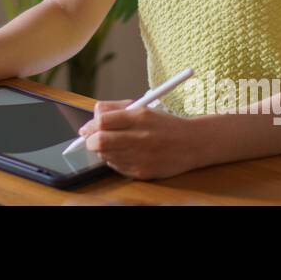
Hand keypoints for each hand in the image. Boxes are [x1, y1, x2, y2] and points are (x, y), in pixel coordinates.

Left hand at [78, 99, 199, 179]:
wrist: (192, 143)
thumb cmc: (163, 124)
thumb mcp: (141, 107)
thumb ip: (113, 109)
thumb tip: (89, 121)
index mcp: (140, 117)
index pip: (102, 121)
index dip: (90, 126)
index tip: (88, 128)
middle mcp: (140, 137)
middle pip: (100, 142)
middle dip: (91, 141)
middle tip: (93, 139)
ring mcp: (142, 157)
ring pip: (105, 156)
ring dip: (104, 150)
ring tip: (116, 144)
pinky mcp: (142, 172)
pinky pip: (116, 167)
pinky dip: (115, 160)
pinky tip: (126, 153)